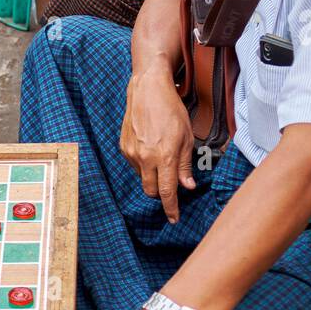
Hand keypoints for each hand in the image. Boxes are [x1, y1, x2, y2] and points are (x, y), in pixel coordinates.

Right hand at [120, 66, 195, 222]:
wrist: (147, 91)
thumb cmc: (171, 110)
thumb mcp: (187, 137)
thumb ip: (185, 165)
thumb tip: (187, 186)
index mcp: (165, 156)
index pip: (167, 192)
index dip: (171, 208)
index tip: (173, 218)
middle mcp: (146, 158)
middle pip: (151, 191)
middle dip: (160, 194)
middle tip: (170, 186)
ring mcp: (132, 153)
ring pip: (143, 178)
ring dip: (153, 176)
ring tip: (161, 156)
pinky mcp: (124, 147)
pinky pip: (135, 165)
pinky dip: (144, 164)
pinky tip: (150, 147)